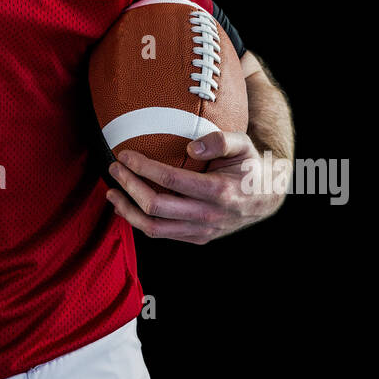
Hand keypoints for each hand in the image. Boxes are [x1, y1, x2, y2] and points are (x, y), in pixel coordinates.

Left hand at [105, 131, 285, 243]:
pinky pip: (161, 234)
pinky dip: (139, 221)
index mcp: (218, 192)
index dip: (143, 168)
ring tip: (111, 192)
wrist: (267, 198)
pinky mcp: (197, 238)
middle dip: (129, 186)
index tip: (125, 154)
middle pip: (155, 207)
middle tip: (114, 168)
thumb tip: (191, 147)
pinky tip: (126, 206)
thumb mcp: (244, 145)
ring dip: (127, 210)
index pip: (170, 181)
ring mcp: (201, 231)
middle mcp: (208, 216)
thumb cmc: (250, 165)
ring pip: (154, 228)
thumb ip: (220, 140)